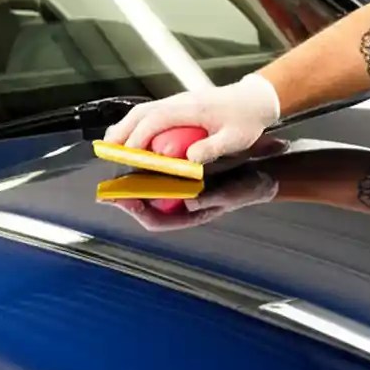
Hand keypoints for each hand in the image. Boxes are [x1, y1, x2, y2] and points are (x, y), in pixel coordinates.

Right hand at [104, 74, 280, 163]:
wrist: (255, 99)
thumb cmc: (247, 120)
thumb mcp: (235, 139)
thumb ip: (212, 149)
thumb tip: (189, 160)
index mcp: (191, 108)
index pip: (155, 121)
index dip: (139, 138)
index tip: (128, 156)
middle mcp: (180, 101)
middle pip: (141, 113)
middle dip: (122, 131)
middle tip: (107, 151)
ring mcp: (178, 101)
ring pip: (143, 111)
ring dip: (125, 126)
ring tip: (111, 146)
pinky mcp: (179, 105)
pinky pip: (152, 112)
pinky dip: (137, 124)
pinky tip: (132, 138)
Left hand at [104, 169, 277, 232]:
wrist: (259, 171)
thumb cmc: (248, 187)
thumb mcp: (234, 193)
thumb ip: (212, 199)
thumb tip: (189, 203)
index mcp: (189, 215)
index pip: (155, 219)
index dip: (136, 210)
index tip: (122, 198)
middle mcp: (179, 204)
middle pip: (144, 203)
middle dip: (125, 194)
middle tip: (109, 183)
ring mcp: (178, 189)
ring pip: (147, 187)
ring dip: (130, 177)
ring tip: (115, 165)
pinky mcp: (178, 174)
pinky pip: (155, 171)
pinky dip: (144, 163)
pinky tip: (135, 150)